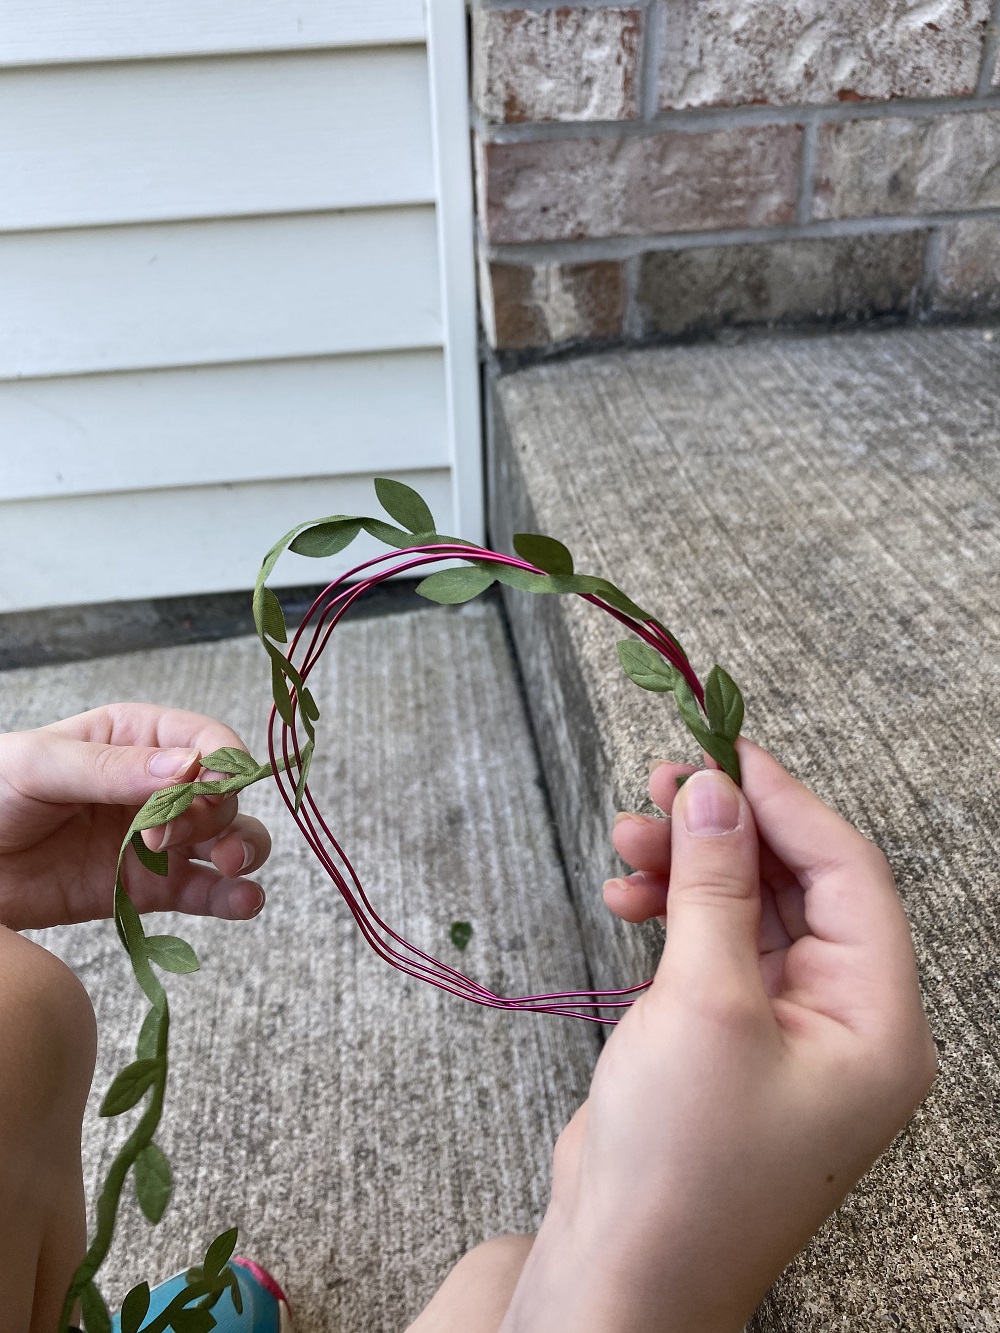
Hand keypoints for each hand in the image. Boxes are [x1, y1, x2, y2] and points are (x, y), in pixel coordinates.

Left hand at [0, 703, 271, 930]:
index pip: (208, 742)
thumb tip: (190, 765)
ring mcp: (159, 840)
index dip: (219, 767)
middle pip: (223, 795)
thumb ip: (112, 767)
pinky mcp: (150, 889)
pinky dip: (232, 898)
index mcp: (137, 738)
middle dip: (212, 816)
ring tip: (228, 866)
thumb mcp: (40, 766)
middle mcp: (158, 787)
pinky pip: (204, 893)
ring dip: (242, 850)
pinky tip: (244, 903)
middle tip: (163, 839)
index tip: (197, 792)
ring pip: (230, 839)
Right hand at [502, 740, 935, 1332]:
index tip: (722, 752)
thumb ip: (714, 884)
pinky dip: (672, 913)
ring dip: (688, 866)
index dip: (785, 803)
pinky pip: (714, 948)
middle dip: (727, 831)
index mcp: (876, 1020)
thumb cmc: (681, 1160)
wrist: (621, 1269)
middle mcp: (842, 1022)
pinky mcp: (728, 1040)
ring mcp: (783, 1032)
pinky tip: (625, 895)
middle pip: (797, 886)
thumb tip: (714, 788)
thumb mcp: (703, 1002)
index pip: (849, 874)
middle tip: (660, 784)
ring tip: (624, 838)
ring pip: (749, 911)